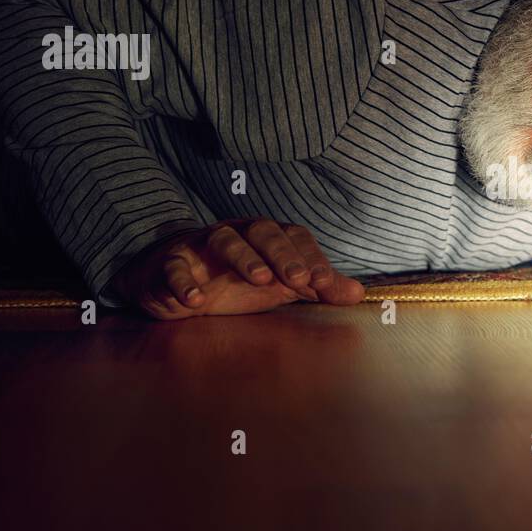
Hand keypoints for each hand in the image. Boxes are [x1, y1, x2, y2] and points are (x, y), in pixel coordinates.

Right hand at [111, 218, 364, 319]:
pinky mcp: (172, 263)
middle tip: (299, 280)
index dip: (311, 258)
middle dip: (283, 254)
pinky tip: (197, 299)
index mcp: (267, 237)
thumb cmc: (234, 281)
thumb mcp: (280, 285)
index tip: (325, 284)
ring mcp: (202, 245)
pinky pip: (176, 266)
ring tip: (259, 279)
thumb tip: (359, 294)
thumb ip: (317, 287)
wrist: (172, 280)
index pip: (294, 238)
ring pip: (222, 239)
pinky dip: (185, 281)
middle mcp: (238, 234)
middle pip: (262, 230)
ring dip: (243, 257)